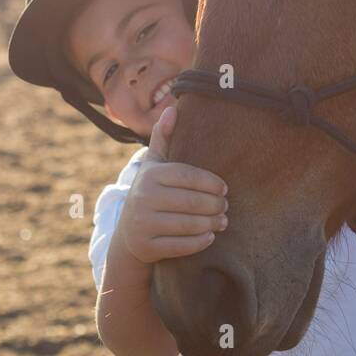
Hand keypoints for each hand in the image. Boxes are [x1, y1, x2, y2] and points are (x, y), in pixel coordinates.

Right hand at [118, 107, 228, 264]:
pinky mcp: (146, 247)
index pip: (187, 176)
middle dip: (215, 205)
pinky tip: (210, 236)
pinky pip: (181, 245)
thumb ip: (164, 138)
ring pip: (188, 224)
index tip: (225, 188)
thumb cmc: (150, 193)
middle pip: (191, 201)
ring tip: (223, 221)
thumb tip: (172, 109)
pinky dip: (199, 242)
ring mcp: (143, 224)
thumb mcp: (154, 166)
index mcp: (149, 176)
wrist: (128, 236)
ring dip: (211, 223)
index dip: (210, 182)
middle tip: (226, 206)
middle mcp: (143, 198)